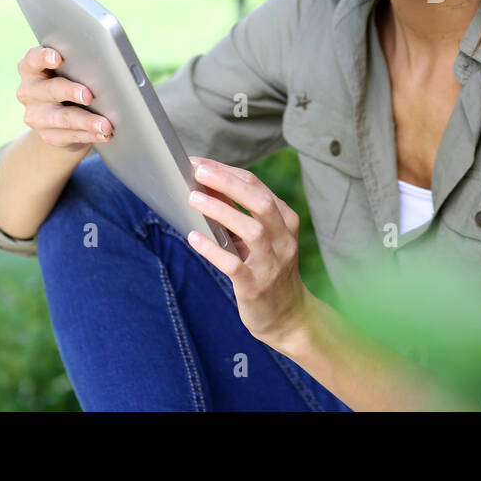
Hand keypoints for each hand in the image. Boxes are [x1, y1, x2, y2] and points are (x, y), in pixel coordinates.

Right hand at [15, 45, 111, 150]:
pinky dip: (89, 135)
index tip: (57, 59)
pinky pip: (69, 136)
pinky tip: (103, 134)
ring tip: (105, 125)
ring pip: (61, 118)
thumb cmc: (72, 80)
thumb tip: (107, 66)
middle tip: (89, 96)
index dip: (43, 57)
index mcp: (32, 68)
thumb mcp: (71, 69)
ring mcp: (35, 115)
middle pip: (49, 89)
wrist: (63, 115)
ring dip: (85, 121)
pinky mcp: (48, 134)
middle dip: (70, 92)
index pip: (33, 59)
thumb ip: (79, 64)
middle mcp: (29, 91)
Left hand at [184, 156, 312, 350]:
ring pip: (252, 229)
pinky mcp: (256, 286)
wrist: (288, 317)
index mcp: (286, 221)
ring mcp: (272, 263)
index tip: (201, 163)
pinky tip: (193, 237)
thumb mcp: (264, 239)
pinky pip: (234, 265)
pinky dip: (212, 249)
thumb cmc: (269, 270)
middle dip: (228, 182)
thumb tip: (206, 188)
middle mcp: (283, 239)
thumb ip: (241, 215)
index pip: (257, 186)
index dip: (227, 172)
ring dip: (221, 211)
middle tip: (198, 171)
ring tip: (193, 198)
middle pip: (260, 201)